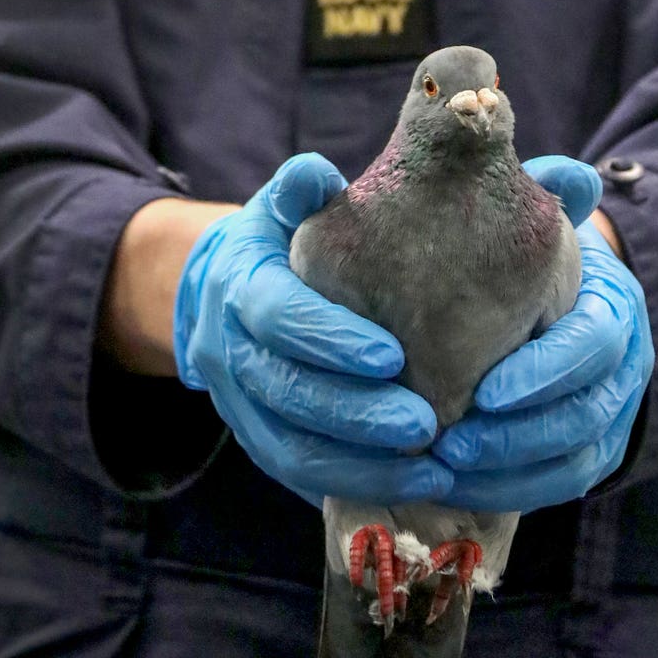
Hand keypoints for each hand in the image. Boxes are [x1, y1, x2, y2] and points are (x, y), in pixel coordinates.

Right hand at [175, 153, 452, 506]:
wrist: (223, 295)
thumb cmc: (279, 244)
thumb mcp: (283, 207)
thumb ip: (303, 189)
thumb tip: (318, 173)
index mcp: (239, 286)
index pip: (276, 315)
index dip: (329, 338)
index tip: (392, 355)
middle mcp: (229, 351)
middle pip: (286, 392)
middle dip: (357, 413)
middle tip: (428, 423)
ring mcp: (239, 404)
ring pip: (292, 447)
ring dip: (363, 463)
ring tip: (434, 466)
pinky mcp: (258, 441)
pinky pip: (300, 475)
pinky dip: (357, 484)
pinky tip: (416, 484)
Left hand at [432, 156, 653, 511]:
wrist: (554, 294)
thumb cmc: (528, 256)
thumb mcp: (536, 221)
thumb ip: (545, 196)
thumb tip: (564, 174)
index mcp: (613, 307)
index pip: (595, 346)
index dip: (544, 372)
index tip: (483, 391)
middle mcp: (624, 368)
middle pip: (588, 416)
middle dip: (519, 437)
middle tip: (450, 445)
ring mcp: (610, 416)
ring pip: (576, 463)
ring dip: (509, 474)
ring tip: (443, 471)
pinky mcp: (588, 454)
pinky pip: (559, 487)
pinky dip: (508, 492)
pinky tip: (452, 488)